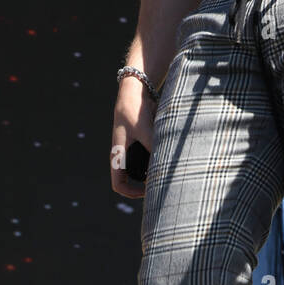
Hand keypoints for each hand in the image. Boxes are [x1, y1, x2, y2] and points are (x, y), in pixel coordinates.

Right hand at [110, 76, 157, 200]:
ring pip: (137, 170)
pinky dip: (154, 161)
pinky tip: (166, 156)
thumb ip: (154, 147)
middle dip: (144, 185)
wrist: (135, 91)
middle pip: (129, 181)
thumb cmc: (136, 111)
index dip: (132, 193)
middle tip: (162, 184)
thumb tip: (165, 166)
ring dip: (150, 173)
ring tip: (166, 171)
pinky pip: (144, 158)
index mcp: (117, 155)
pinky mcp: (138, 142)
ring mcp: (129, 149)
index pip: (118, 185)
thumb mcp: (147, 130)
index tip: (149, 192)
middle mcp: (121, 155)